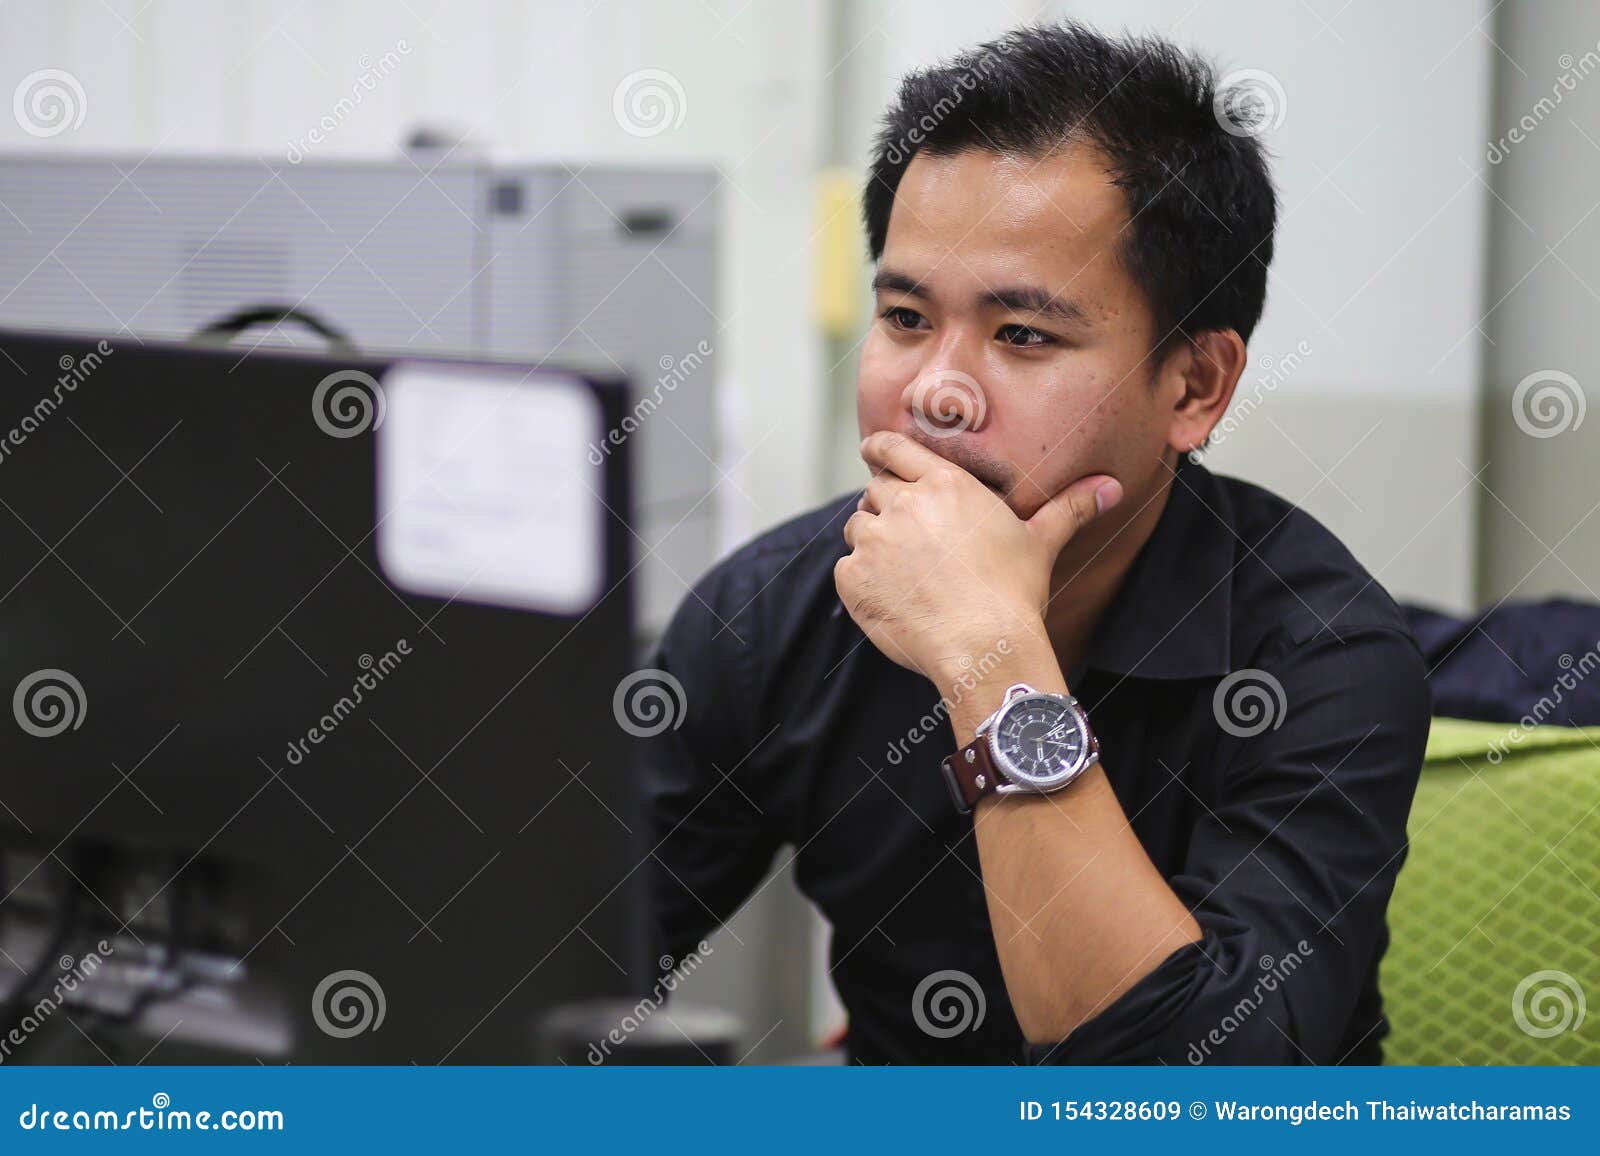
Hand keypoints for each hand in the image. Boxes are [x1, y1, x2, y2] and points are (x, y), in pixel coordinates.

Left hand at [834, 431, 1121, 682]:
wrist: (984, 646)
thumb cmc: (1014, 592)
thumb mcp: (1042, 542)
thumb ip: (1069, 508)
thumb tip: (1111, 488)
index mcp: (943, 483)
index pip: (893, 448)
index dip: (880, 450)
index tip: (874, 454)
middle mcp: (903, 504)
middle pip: (875, 491)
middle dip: (886, 507)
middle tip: (908, 538)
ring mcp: (874, 541)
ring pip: (857, 529)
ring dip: (872, 543)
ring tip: (902, 572)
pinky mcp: (854, 578)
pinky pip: (846, 568)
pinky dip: (861, 581)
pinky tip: (892, 599)